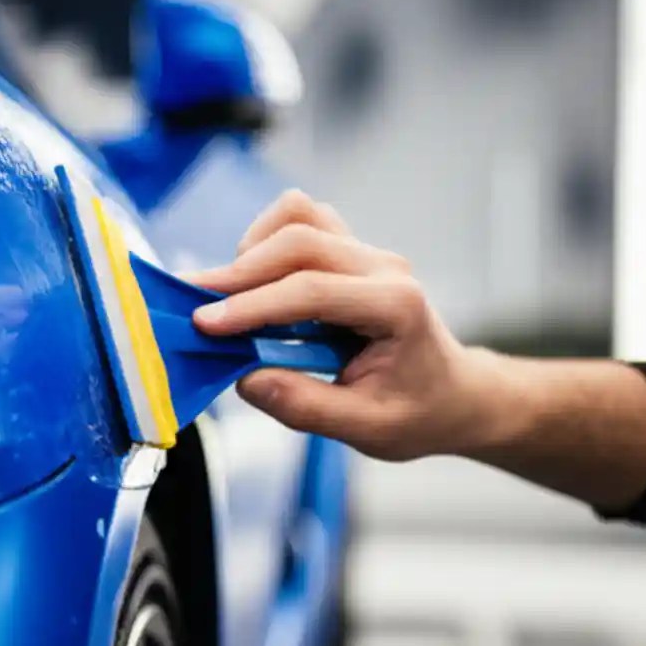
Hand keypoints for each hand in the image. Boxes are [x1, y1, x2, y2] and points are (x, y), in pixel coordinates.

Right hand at [188, 191, 494, 460]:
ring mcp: (366, 252)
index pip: (311, 291)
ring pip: (299, 217)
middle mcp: (382, 267)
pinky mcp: (348, 249)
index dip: (251, 306)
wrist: (452, 393)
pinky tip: (253, 281)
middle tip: (192, 303)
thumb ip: (305, 406)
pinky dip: (266, 241)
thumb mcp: (367, 428)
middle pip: (299, 240)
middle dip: (240, 271)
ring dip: (253, 249)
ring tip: (225, 293)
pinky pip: (301, 220)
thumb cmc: (416, 411)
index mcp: (394, 307)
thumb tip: (244, 378)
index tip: (204, 325)